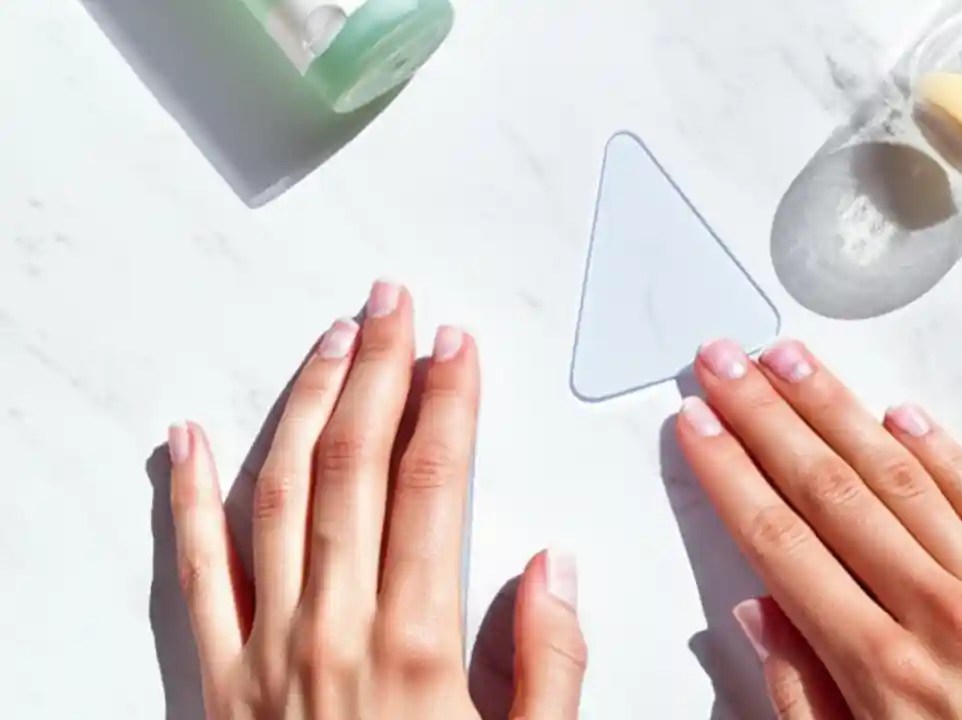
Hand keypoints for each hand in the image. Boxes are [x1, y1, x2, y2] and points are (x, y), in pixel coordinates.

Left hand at [166, 281, 585, 719]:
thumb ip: (549, 669)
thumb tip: (551, 569)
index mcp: (416, 651)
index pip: (431, 488)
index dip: (446, 406)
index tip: (456, 349)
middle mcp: (333, 633)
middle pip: (352, 468)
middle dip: (376, 373)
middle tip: (391, 306)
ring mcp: (266, 652)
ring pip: (278, 496)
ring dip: (303, 406)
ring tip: (328, 342)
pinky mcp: (217, 681)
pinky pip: (194, 573)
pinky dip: (188, 498)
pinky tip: (192, 439)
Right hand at [677, 338, 961, 719]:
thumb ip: (801, 693)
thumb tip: (763, 607)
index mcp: (878, 668)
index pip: (779, 540)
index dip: (730, 472)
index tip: (698, 425)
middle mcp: (938, 616)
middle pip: (830, 489)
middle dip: (766, 415)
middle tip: (726, 363)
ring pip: (903, 478)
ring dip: (838, 410)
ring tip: (792, 361)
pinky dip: (943, 454)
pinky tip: (901, 414)